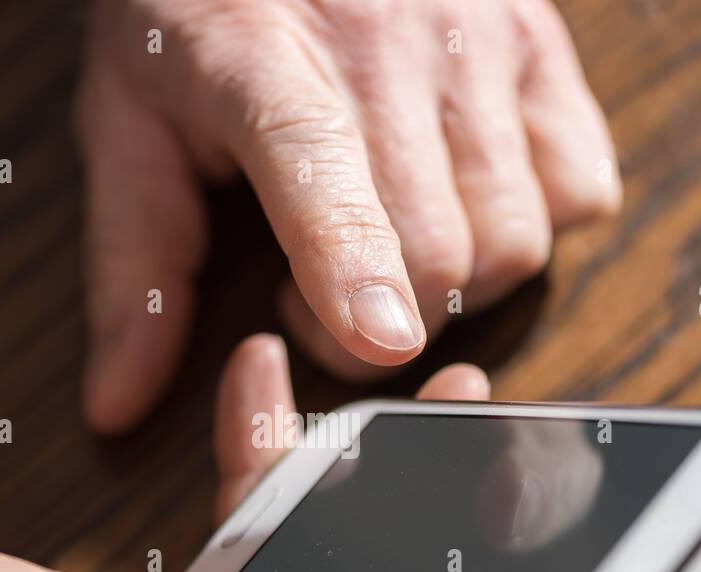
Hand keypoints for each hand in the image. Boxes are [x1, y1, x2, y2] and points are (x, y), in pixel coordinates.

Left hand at [78, 0, 620, 431]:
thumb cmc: (194, 16)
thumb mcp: (129, 127)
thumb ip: (134, 269)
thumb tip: (117, 404)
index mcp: (262, 63)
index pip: (322, 170)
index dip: (355, 262)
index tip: (380, 343)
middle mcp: (385, 44)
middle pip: (437, 248)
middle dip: (382, 330)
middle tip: (322, 301)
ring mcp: (478, 41)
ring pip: (515, 235)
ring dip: (457, 288)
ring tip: (389, 247)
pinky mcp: (540, 45)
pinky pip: (582, 186)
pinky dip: (534, 227)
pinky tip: (462, 206)